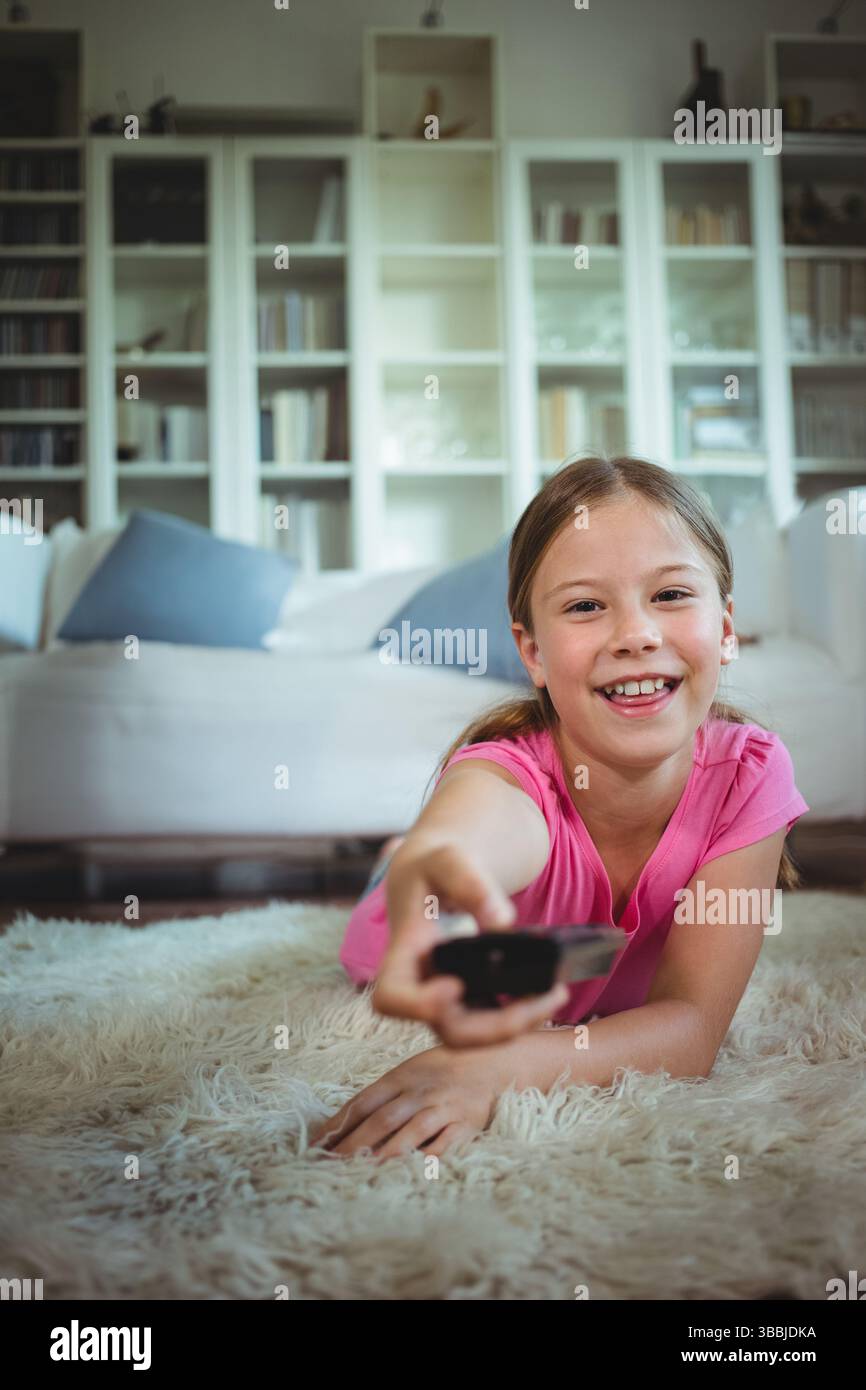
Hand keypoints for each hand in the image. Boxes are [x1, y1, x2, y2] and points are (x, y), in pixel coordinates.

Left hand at [308, 1044, 505, 1159]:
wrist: (495, 1059)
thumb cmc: (445, 1068)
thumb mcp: (411, 1071)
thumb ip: (383, 1095)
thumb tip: (344, 1123)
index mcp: (402, 1076)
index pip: (364, 1101)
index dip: (339, 1123)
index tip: (317, 1144)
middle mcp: (420, 1091)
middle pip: (381, 1119)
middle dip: (353, 1144)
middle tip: (329, 1166)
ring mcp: (443, 1108)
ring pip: (409, 1132)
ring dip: (384, 1153)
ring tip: (361, 1172)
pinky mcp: (466, 1124)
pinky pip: (444, 1145)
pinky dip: (427, 1159)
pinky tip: (410, 1174)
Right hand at [371, 839, 568, 1047]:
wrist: (434, 876)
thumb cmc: (435, 866)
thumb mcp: (449, 860)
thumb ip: (471, 884)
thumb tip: (502, 922)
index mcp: (403, 954)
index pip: (392, 998)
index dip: (419, 1005)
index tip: (455, 986)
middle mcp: (418, 986)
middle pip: (447, 1030)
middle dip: (496, 1026)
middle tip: (544, 996)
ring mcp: (442, 997)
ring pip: (473, 1035)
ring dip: (516, 1025)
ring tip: (556, 993)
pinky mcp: (466, 999)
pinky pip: (489, 1024)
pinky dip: (519, 1016)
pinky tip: (547, 994)